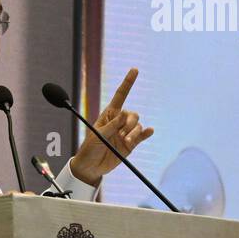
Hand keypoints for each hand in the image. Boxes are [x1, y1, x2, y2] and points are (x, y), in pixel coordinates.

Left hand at [69, 67, 153, 185]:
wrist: (91, 167)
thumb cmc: (89, 149)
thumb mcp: (97, 135)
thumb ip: (111, 126)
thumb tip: (124, 114)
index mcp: (109, 115)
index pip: (120, 96)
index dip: (128, 83)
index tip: (135, 70)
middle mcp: (119, 122)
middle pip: (132, 114)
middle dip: (129, 123)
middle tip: (122, 135)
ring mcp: (126, 133)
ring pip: (137, 125)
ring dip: (133, 132)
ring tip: (125, 141)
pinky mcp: (131, 144)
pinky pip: (141, 135)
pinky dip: (146, 133)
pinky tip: (149, 131)